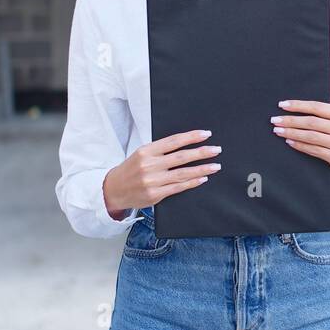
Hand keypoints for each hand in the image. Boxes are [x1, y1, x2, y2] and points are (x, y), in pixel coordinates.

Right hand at [102, 129, 221, 217]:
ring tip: (215, 165)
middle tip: (216, 149)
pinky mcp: (155, 195)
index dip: (191, 137)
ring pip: (182, 173)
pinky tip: (202, 178)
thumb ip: (161, 150)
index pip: (173, 141)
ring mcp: (152, 181)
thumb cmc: (131, 170)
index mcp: (146, 151)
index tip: (206, 134)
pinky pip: (178, 187)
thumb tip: (186, 144)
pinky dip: (192, 182)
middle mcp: (149, 165)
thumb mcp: (141, 154)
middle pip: (181, 157)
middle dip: (201, 153)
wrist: (113, 190)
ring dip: (202, 169)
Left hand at [272, 100, 329, 183]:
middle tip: (275, 120)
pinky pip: (314, 150)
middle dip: (291, 120)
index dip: (298, 105)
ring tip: (278, 131)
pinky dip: (299, 145)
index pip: (317, 107)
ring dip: (292, 133)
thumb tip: (294, 110)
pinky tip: (289, 142)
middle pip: (312, 122)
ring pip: (311, 136)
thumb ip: (322, 116)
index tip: (282, 105)